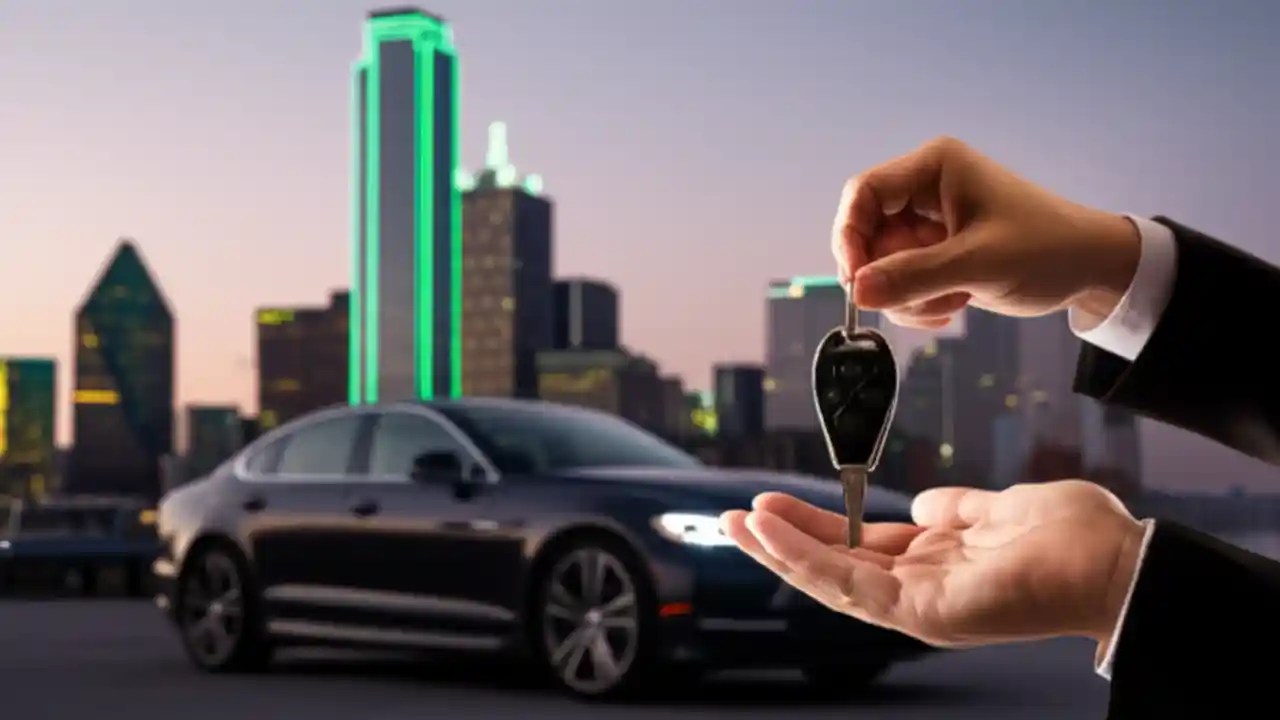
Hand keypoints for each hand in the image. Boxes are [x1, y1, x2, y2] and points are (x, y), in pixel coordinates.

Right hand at [720, 481, 1145, 650]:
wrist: (1117, 560)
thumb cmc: (1074, 536)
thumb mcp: (1000, 507)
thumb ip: (959, 508)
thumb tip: (924, 502)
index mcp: (935, 563)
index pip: (857, 549)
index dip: (812, 527)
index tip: (772, 503)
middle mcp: (919, 590)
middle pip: (832, 567)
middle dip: (779, 543)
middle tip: (731, 518)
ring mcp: (918, 607)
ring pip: (829, 582)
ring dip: (779, 552)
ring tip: (735, 524)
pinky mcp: (922, 616)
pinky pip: (849, 587)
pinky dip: (806, 561)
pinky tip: (773, 534)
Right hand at [832, 136, 1140, 330]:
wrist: (1094, 270)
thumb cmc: (1048, 251)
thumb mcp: (979, 265)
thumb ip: (914, 277)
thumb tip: (857, 292)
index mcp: (934, 167)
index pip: (864, 193)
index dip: (850, 235)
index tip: (855, 279)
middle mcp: (925, 188)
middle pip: (867, 233)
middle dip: (885, 275)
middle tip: (911, 302)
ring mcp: (928, 222)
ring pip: (881, 263)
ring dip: (905, 295)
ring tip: (948, 304)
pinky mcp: (935, 251)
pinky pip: (901, 279)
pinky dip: (917, 301)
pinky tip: (952, 307)